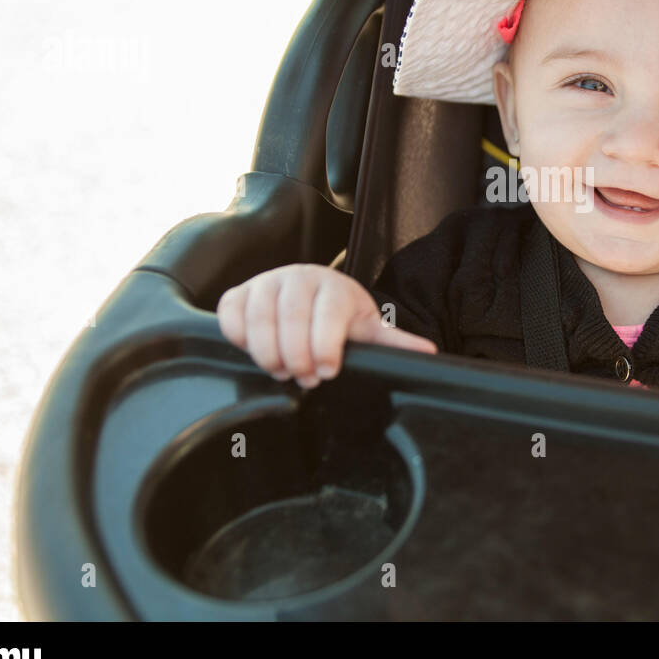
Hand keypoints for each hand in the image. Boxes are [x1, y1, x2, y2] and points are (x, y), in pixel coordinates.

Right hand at [216, 263, 437, 387]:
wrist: (310, 293)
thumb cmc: (338, 316)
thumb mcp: (365, 327)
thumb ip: (391, 342)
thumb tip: (428, 354)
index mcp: (333, 286)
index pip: (327, 314)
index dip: (324, 347)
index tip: (326, 373)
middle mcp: (298, 278)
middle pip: (290, 319)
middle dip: (296, 356)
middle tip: (303, 379)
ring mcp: (265, 283)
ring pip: (258, 318)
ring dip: (267, 352)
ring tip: (281, 371)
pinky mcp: (239, 293)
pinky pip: (230, 314)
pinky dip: (239, 337)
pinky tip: (254, 352)